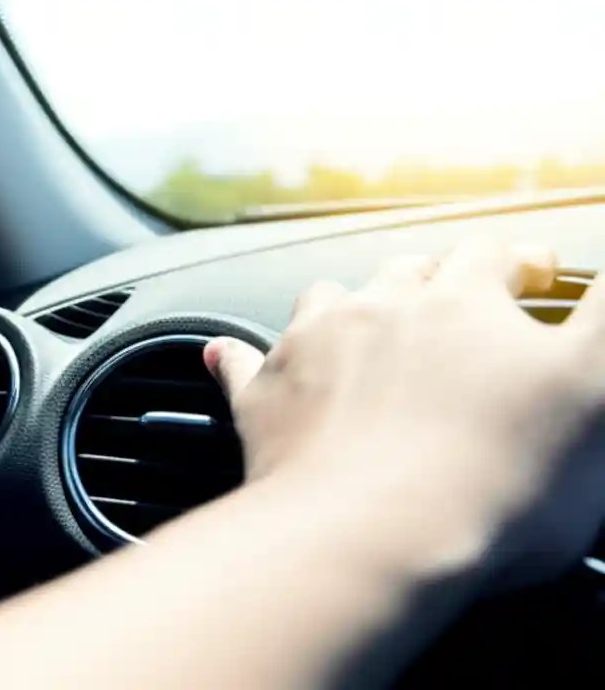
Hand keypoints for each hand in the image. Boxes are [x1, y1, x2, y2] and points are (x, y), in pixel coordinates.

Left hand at [204, 240, 604, 585]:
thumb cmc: (495, 480)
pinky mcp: (263, 400)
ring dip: (349, 305)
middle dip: (434, 281)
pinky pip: (241, 363)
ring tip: (363, 323)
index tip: (534, 277)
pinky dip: (239, 357)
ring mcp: (312, 350)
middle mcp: (378, 309)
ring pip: (327, 299)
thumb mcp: (599, 387)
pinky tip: (226, 353)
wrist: (371, 537)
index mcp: (461, 304)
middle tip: (455, 305)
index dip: (519, 261)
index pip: (494, 256)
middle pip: (408, 273)